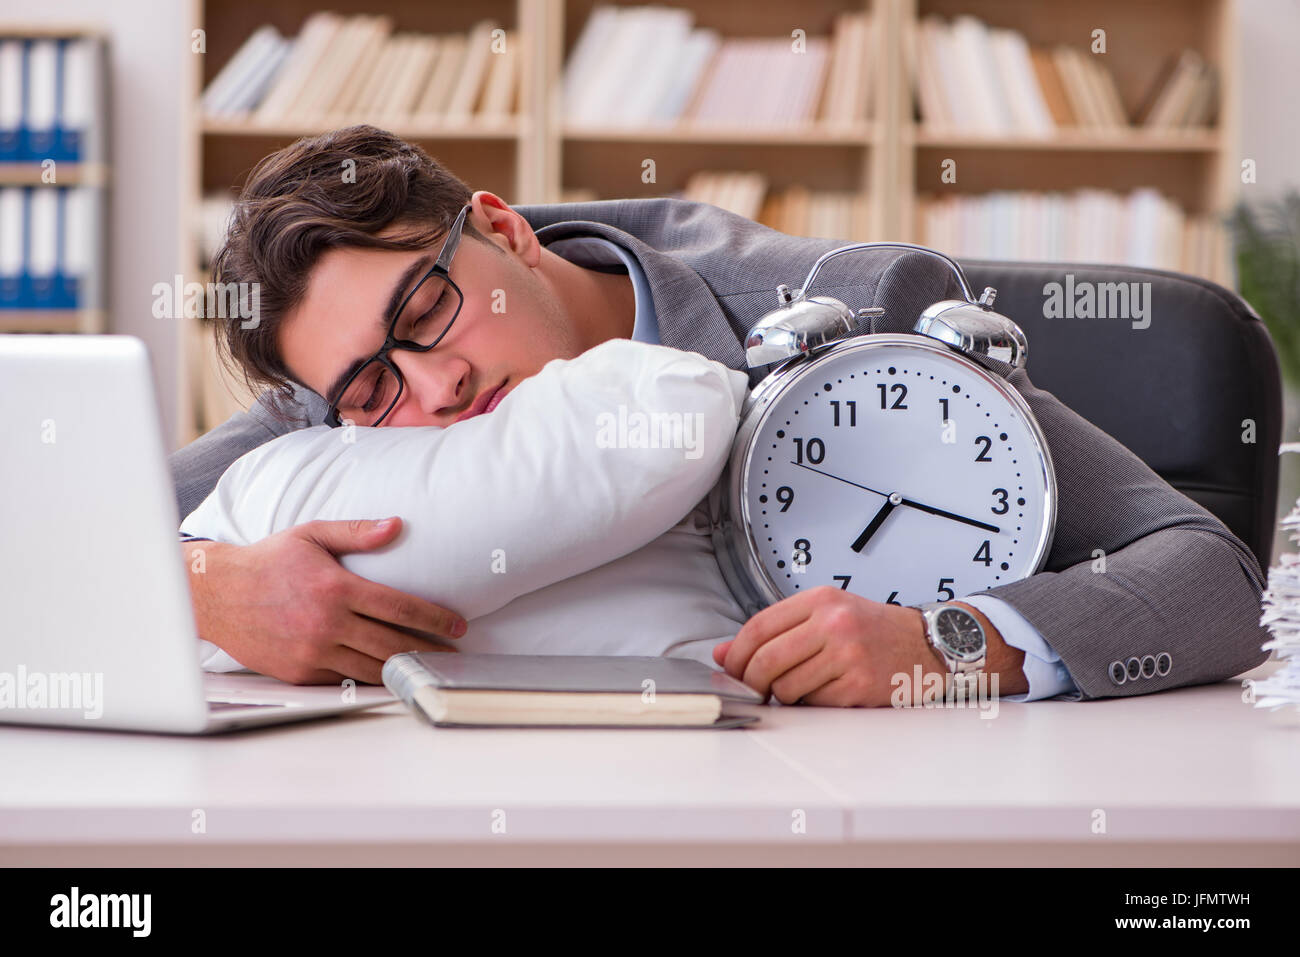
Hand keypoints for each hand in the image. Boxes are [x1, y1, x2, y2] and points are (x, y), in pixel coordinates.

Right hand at [183, 518, 467, 685]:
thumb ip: (357, 532)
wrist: (217, 595)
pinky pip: (345, 679)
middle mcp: (327, 624)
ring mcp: (313, 653)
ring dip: (404, 668)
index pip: (400, 608)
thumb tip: (397, 526)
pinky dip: (369, 677)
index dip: (435, 619)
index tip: (458, 626)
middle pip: (393, 643)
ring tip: (428, 666)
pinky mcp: (301, 672)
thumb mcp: (311, 535)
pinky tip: (388, 673)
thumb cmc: (268, 561)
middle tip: (454, 654)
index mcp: (336, 589)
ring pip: (373, 667)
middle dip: (429, 650)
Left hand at [712, 585, 944, 706]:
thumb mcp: (825, 615)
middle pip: (766, 659)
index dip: (736, 652)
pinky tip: (826, 691)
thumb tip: (724, 653)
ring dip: (784, 694)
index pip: (758, 626)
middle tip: (752, 688)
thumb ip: (775, 631)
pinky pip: (814, 702)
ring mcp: (847, 654)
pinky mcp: (859, 685)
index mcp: (821, 600)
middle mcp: (833, 623)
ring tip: (800, 686)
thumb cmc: (873, 629)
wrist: (925, 644)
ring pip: (786, 686)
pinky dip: (812, 703)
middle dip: (751, 681)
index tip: (731, 667)